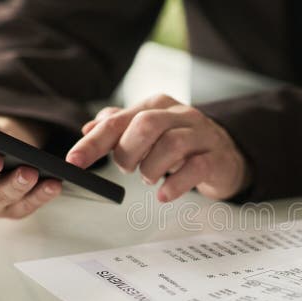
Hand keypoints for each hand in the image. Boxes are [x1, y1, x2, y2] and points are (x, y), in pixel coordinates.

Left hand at [67, 94, 250, 201]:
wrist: (227, 155)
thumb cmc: (183, 144)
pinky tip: (164, 194)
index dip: (93, 142)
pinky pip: (195, 168)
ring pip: (171, 144)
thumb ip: (120, 127)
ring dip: (151, 169)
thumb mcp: (149, 131)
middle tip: (127, 169)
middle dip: (128, 153)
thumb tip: (88, 128)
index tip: (74, 162)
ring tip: (149, 178)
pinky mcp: (217, 158)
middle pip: (146, 125)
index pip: (118, 120)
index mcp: (157, 106)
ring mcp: (202, 135)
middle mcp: (180, 115)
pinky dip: (175, 185)